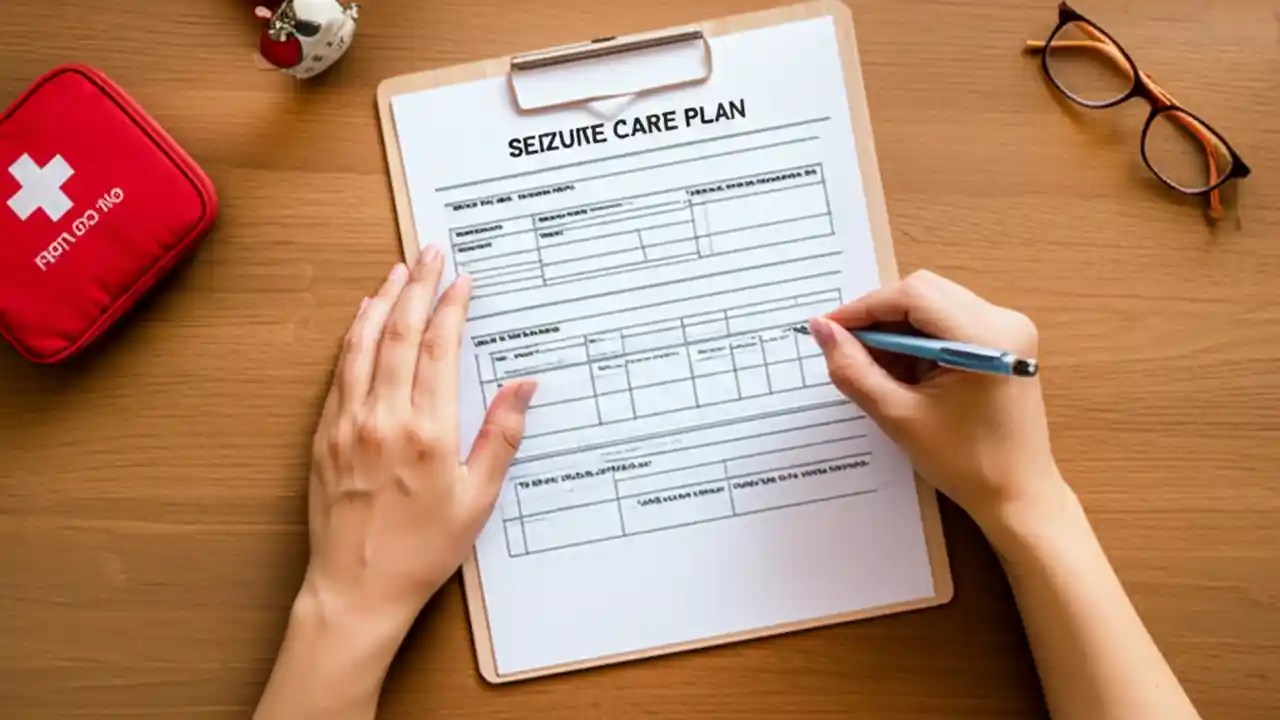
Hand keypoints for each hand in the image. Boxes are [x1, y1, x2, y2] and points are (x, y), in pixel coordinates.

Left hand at [302, 250, 535, 635]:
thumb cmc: (422, 550)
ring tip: (398, 271)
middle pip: (401, 332)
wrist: (356, 588)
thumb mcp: (478, 498)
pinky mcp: (324, 435)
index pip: (440, 348)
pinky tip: (363, 320)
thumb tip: (525, 386)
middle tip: (430, 253)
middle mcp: (383, 418)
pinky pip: (339, 371)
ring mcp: (348, 423)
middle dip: (418, 286)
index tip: (462, 280)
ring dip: (382, 301)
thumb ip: (501, 436)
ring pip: (363, 343)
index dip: (452, 306)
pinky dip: (353, 336)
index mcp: (427, 431)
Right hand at [810, 270, 1067, 534]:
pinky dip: (918, 339)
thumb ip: (854, 369)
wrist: (1018, 494)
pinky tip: (903, 371)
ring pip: (934, 304)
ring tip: (876, 368)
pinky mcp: (1004, 342)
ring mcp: (1007, 329)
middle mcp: (1003, 320)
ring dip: (898, 329)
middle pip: (923, 292)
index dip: (863, 308)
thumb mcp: (899, 416)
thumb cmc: (967, 463)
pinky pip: (948, 321)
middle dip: (879, 317)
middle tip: (847, 349)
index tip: (828, 328)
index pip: (912, 295)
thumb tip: (821, 329)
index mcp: (985, 336)